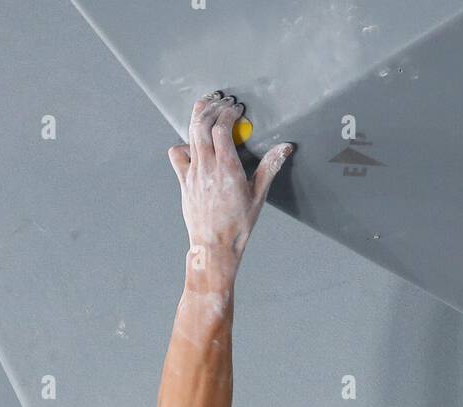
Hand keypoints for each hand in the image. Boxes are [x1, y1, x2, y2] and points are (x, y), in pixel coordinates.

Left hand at [168, 93, 292, 283]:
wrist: (214, 247)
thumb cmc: (238, 226)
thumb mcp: (258, 196)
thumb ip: (270, 168)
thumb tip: (285, 148)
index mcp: (227, 168)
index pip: (223, 127)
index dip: (229, 112)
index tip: (237, 109)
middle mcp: (207, 167)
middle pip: (203, 124)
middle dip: (213, 106)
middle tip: (222, 101)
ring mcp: (193, 173)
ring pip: (190, 134)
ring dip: (198, 116)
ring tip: (207, 106)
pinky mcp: (184, 181)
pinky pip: (177, 154)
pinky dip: (184, 143)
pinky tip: (194, 145)